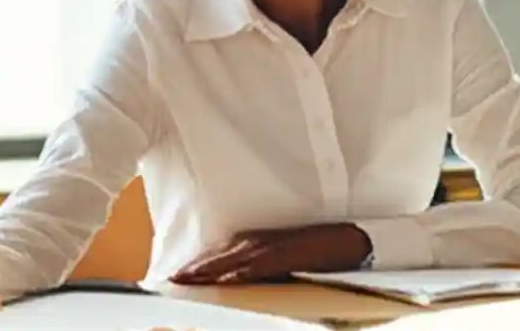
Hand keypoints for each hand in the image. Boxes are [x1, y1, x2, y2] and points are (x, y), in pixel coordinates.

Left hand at [170, 224, 371, 284]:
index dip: (199, 263)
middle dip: (196, 267)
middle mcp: (260, 242)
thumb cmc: (316, 250)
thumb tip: (236, 280)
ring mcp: (273, 247)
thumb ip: (261, 265)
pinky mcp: (287, 254)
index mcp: (258, 242)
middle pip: (221, 255)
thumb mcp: (282, 256)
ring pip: (233, 258)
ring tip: (187, 279)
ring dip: (209, 268)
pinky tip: (226, 279)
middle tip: (171, 279)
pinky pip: (260, 264)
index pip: (221, 253)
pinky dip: (241, 271)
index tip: (177, 275)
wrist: (347, 240)